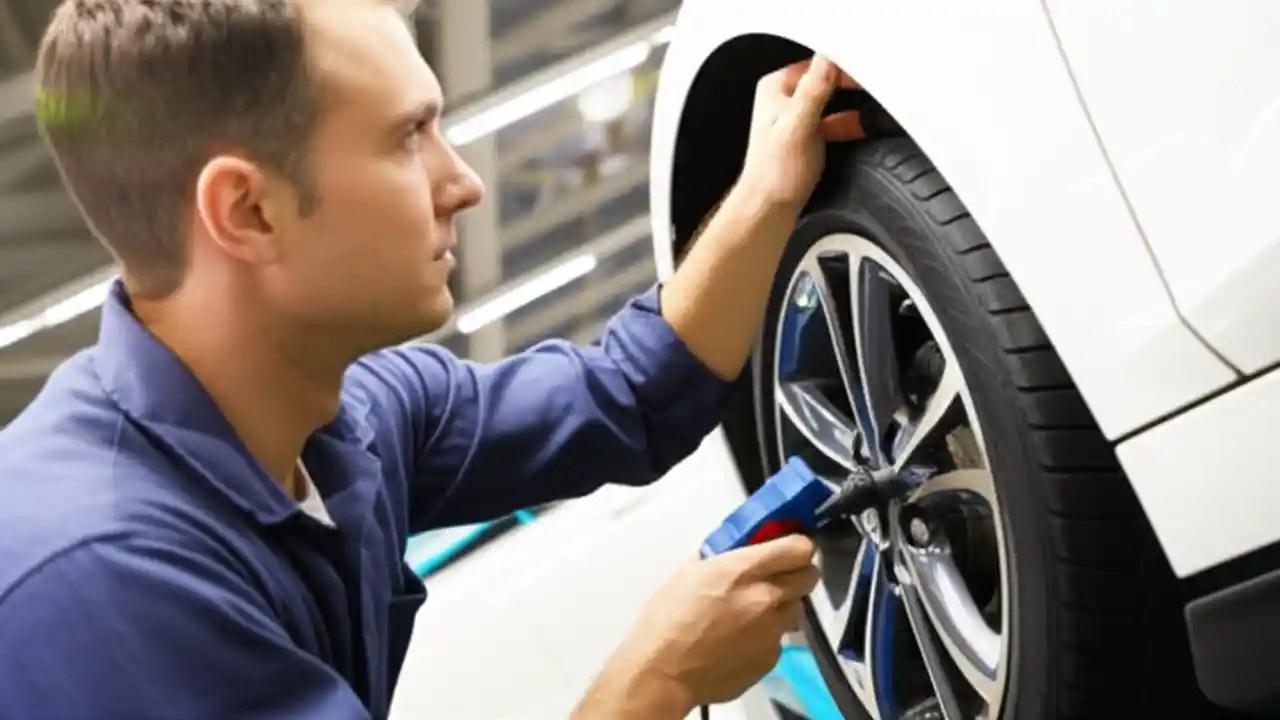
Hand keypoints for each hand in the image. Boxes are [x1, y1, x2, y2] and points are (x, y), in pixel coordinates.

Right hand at [597, 535, 820, 713]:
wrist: (663, 672)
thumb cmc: (667, 619)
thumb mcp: (690, 573)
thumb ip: (723, 559)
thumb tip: (738, 553)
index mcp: (744, 570)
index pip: (799, 548)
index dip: (797, 547)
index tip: (788, 551)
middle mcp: (766, 598)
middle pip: (809, 577)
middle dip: (796, 575)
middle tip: (776, 579)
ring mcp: (772, 632)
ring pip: (794, 610)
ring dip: (781, 607)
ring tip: (752, 616)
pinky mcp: (771, 659)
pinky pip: (778, 640)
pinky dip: (765, 637)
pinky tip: (738, 643)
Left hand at [738, 55, 862, 208]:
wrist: (769, 210)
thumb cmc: (773, 173)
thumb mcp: (798, 126)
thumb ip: (814, 91)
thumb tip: (829, 58)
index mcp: (776, 87)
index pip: (817, 62)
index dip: (844, 64)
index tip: (868, 69)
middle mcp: (785, 99)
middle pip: (828, 79)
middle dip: (853, 85)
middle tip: (878, 88)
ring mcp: (797, 118)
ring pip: (834, 101)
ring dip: (855, 104)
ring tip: (876, 107)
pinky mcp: (808, 136)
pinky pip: (835, 121)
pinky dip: (851, 123)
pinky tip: (865, 127)